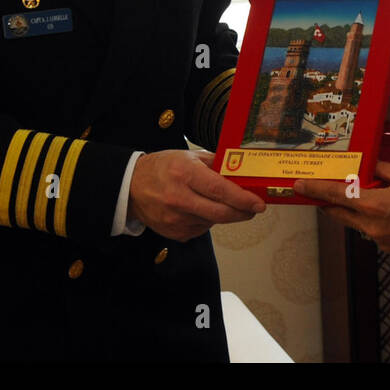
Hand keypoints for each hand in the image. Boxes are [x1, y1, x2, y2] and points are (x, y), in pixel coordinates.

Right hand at [128, 149, 264, 241]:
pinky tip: (199, 209)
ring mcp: (175, 218)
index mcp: (185, 174)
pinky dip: (207, 220)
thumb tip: (242, 171)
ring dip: (223, 214)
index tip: (258, 203)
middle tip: (253, 208)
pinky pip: (201, 229)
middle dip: (243, 212)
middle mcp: (179, 198)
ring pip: (213, 221)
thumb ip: (216, 164)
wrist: (131, 187)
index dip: (242, 198)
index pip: (219, 190)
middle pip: (220, 213)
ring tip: (216, 201)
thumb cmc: (162, 168)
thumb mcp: (189, 156)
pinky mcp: (174, 232)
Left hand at [292, 161, 389, 256]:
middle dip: (329, 203)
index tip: (300, 186)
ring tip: (360, 197)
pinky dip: (372, 222)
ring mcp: (382, 241)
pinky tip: (384, 211)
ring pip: (356, 224)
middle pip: (339, 214)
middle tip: (322, 192)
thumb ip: (382, 170)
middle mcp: (373, 227)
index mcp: (374, 206)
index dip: (315, 190)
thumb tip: (367, 166)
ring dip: (354, 212)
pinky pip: (373, 233)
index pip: (335, 196)